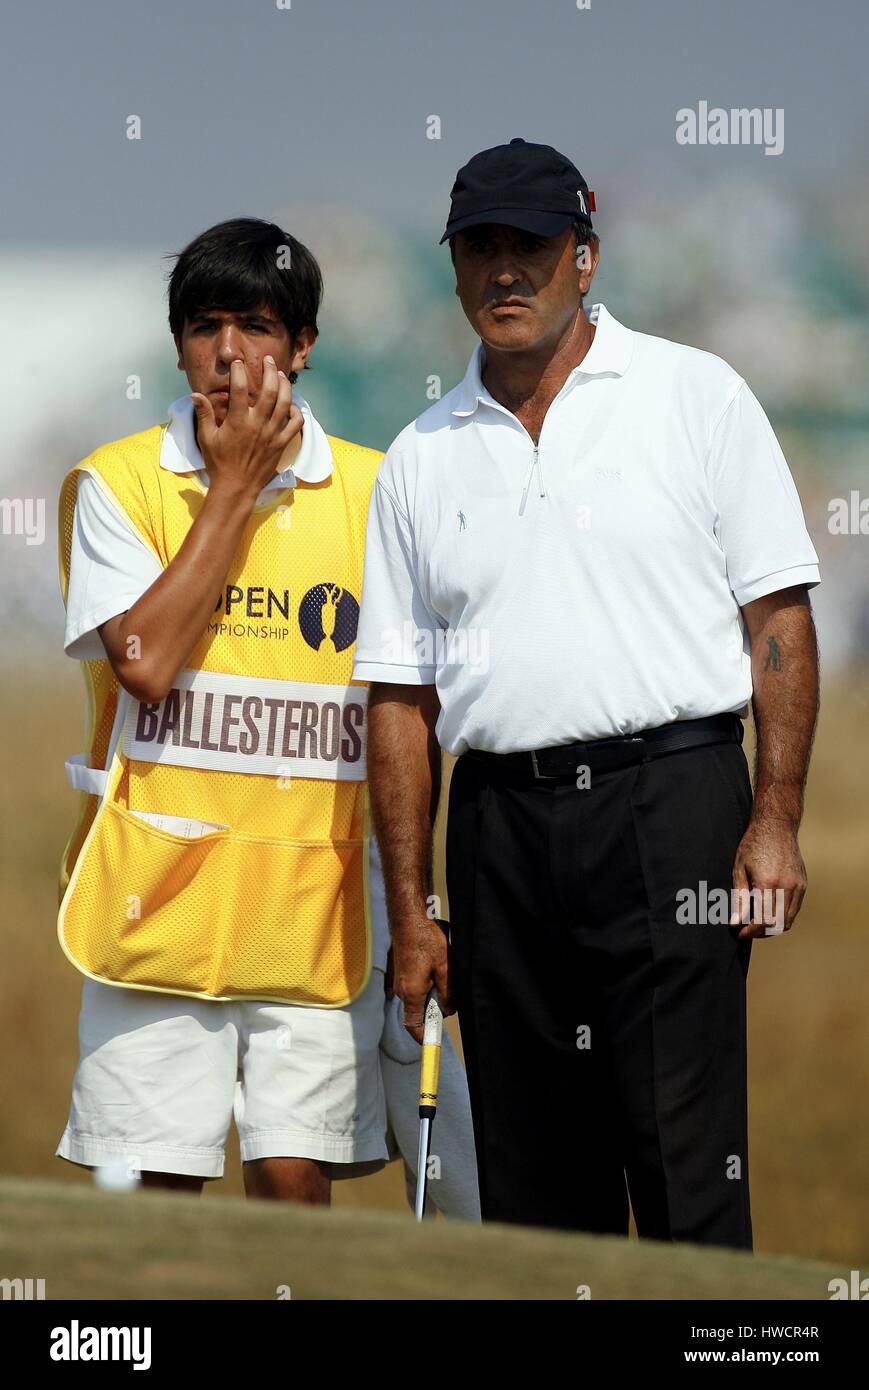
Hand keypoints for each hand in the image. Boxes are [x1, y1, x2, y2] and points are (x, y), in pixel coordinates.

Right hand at [190, 356, 302, 500]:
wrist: (236, 488)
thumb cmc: (219, 463)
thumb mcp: (206, 439)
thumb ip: (203, 415)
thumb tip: (196, 395)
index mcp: (238, 422)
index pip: (239, 389)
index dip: (238, 372)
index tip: (237, 362)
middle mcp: (257, 425)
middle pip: (269, 391)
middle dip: (270, 371)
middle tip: (268, 360)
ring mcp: (272, 434)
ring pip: (285, 404)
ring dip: (285, 386)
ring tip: (281, 375)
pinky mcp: (281, 444)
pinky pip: (295, 424)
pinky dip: (296, 412)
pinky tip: (291, 404)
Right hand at [392, 917, 452, 1043]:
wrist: (408, 918)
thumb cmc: (426, 940)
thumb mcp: (445, 968)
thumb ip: (447, 993)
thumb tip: (448, 1010)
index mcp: (411, 993)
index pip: (414, 1025)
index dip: (423, 1036)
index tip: (433, 1042)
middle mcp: (401, 990)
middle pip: (417, 1012)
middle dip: (433, 1009)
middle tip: (448, 995)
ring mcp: (398, 981)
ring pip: (417, 998)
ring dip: (430, 994)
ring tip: (441, 974)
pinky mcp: (399, 972)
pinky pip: (413, 987)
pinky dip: (425, 984)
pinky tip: (434, 968)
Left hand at [729, 814, 806, 937]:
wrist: (776, 826)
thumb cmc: (753, 845)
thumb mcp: (739, 870)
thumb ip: (739, 898)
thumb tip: (736, 922)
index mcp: (768, 883)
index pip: (762, 921)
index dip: (750, 932)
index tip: (739, 933)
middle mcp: (786, 887)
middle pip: (776, 925)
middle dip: (760, 933)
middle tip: (746, 930)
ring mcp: (798, 886)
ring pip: (788, 920)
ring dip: (772, 927)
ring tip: (756, 924)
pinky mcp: (803, 884)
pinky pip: (794, 909)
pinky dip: (782, 916)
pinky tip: (768, 912)